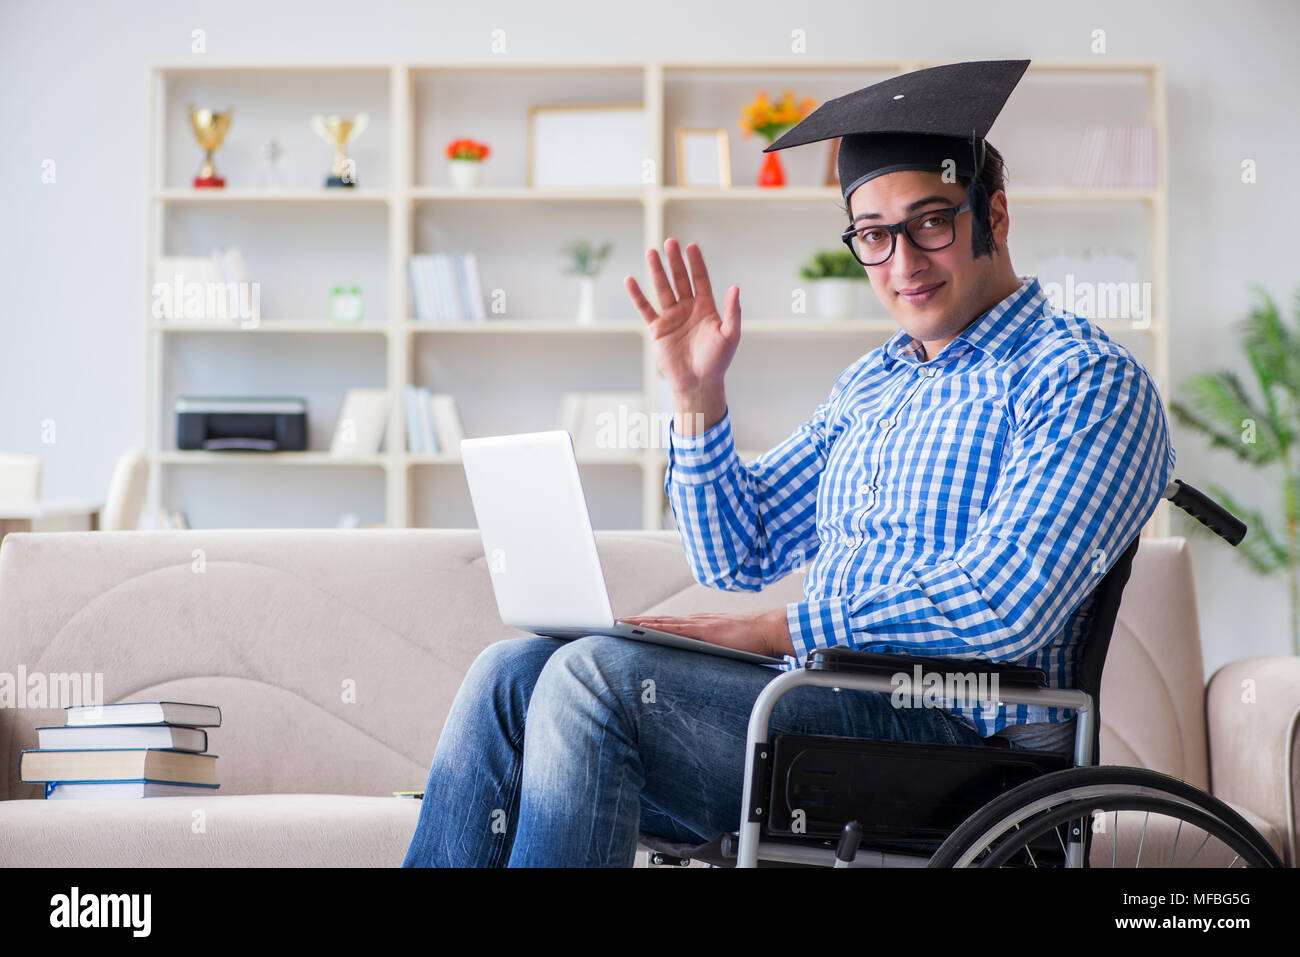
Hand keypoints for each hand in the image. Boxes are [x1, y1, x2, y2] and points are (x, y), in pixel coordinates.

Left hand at [617, 608, 793, 658]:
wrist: (768, 629)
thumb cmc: (749, 640)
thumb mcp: (722, 644)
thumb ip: (707, 647)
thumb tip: (694, 658)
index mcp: (698, 625)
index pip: (666, 624)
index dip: (645, 623)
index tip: (626, 625)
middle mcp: (695, 621)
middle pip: (659, 621)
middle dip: (635, 622)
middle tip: (612, 622)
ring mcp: (699, 624)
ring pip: (663, 623)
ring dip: (640, 623)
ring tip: (620, 624)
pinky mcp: (705, 629)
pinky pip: (677, 628)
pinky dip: (659, 627)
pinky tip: (645, 628)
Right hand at [623, 238, 740, 396]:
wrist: (698, 383)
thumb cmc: (718, 361)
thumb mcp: (730, 335)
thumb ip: (733, 312)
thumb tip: (735, 288)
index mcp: (706, 308)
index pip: (700, 279)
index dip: (696, 263)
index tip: (691, 246)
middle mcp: (688, 309)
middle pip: (680, 279)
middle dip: (675, 261)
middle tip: (670, 242)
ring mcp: (672, 317)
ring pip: (663, 289)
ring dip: (657, 271)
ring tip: (651, 252)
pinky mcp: (658, 330)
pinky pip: (646, 309)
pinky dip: (637, 296)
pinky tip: (631, 280)